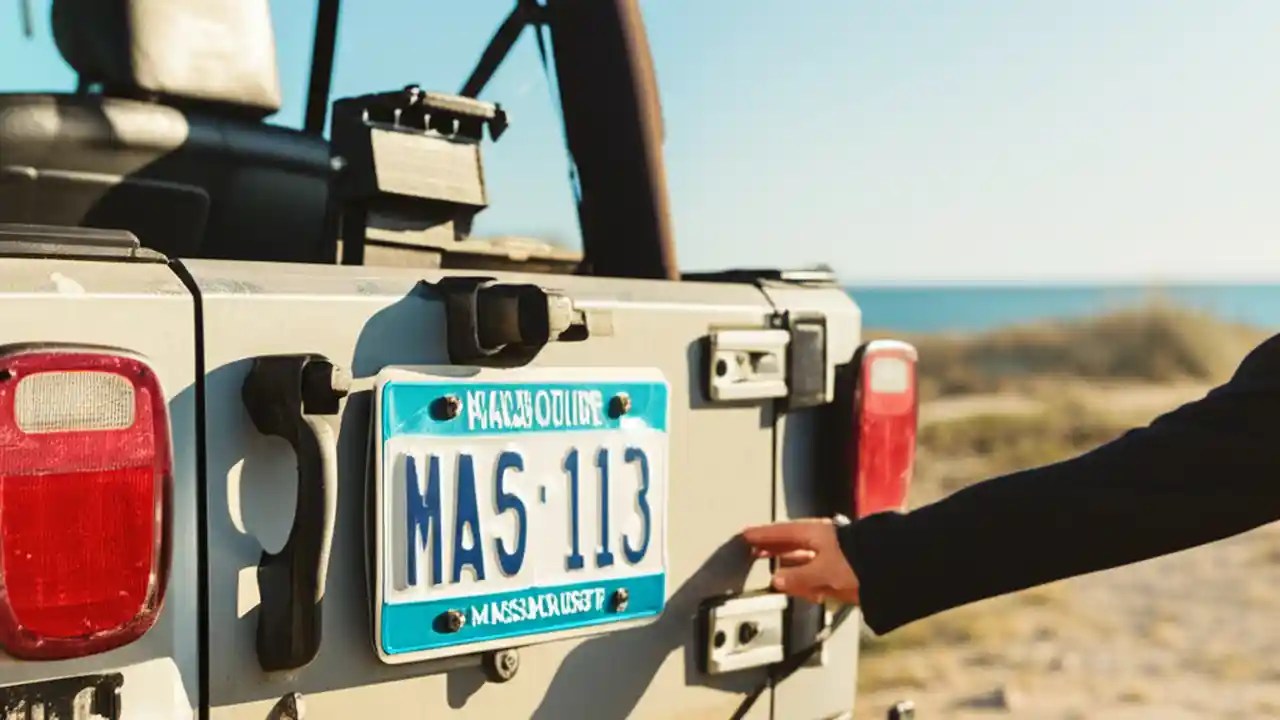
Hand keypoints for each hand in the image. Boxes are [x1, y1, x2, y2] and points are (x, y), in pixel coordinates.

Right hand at [742, 518, 859, 604]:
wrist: (893, 568)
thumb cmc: (859, 560)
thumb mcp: (822, 570)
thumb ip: (798, 577)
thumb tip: (778, 580)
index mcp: (815, 533)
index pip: (780, 532)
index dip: (762, 535)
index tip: (746, 535)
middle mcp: (822, 542)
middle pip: (791, 545)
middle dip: (773, 550)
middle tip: (755, 551)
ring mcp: (832, 556)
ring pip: (804, 561)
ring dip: (789, 568)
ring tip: (775, 574)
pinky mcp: (842, 572)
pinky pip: (817, 576)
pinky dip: (807, 582)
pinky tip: (803, 590)